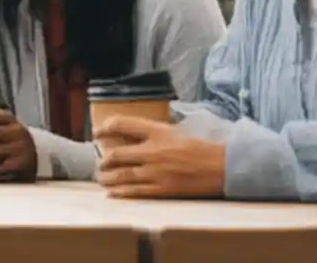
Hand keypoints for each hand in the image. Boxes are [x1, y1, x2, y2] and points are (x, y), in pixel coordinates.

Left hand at [95, 116, 225, 198]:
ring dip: (107, 177)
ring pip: (121, 174)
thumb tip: (131, 135)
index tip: (97, 132)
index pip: (123, 124)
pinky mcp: (161, 189)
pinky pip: (134, 191)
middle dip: (104, 159)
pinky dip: (120, 191)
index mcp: (157, 131)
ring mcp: (155, 171)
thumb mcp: (174, 131)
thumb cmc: (198, 147)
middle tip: (100, 161)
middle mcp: (152, 150)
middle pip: (117, 154)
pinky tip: (112, 192)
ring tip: (101, 177)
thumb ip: (152, 132)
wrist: (219, 167)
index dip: (105, 127)